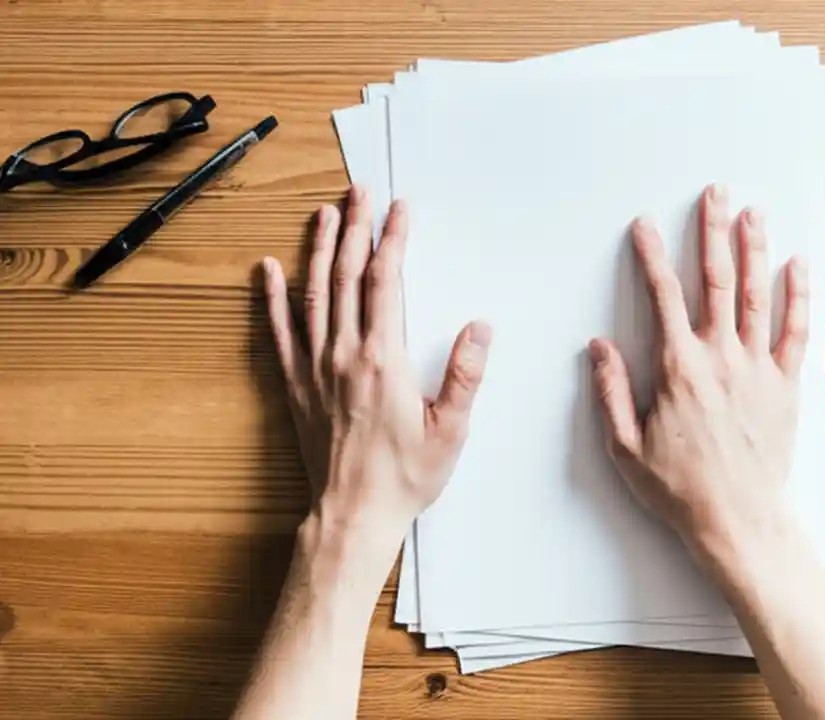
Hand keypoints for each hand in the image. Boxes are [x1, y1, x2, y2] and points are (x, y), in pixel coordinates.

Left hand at [261, 185, 491, 554]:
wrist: (353, 516)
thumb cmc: (404, 478)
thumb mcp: (451, 430)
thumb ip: (464, 375)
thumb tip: (478, 328)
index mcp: (383, 360)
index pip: (386, 282)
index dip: (393, 240)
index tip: (399, 210)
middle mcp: (343, 355)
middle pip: (347, 276)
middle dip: (356, 229)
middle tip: (359, 193)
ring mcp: (314, 369)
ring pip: (313, 294)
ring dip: (319, 249)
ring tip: (325, 214)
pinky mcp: (296, 387)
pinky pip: (280, 332)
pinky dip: (273, 298)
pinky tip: (270, 270)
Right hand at [588, 183, 808, 564]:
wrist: (736, 519)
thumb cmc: (678, 488)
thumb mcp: (625, 446)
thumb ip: (612, 391)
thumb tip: (598, 347)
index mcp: (680, 369)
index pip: (663, 297)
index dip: (652, 257)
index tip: (645, 226)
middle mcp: (721, 358)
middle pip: (717, 281)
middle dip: (713, 233)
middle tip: (715, 194)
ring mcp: (758, 369)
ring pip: (757, 296)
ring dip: (754, 250)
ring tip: (753, 214)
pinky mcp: (786, 386)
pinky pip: (796, 332)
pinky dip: (798, 297)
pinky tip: (798, 266)